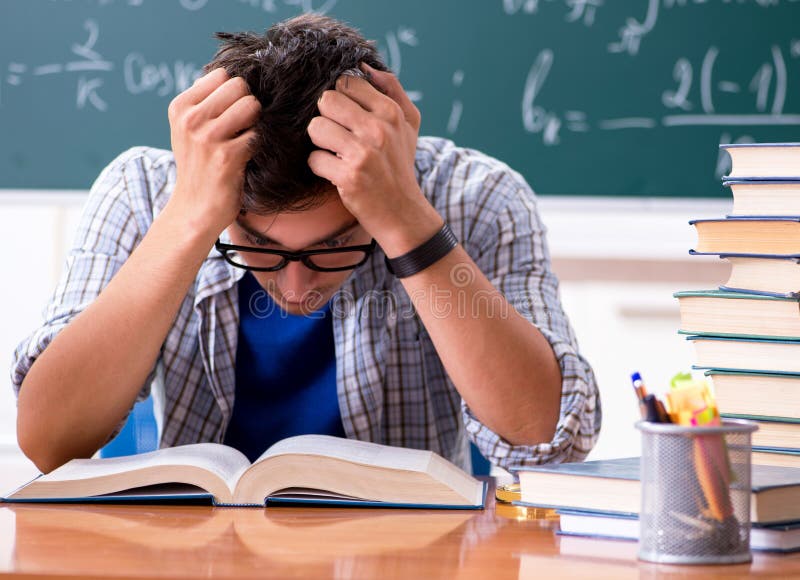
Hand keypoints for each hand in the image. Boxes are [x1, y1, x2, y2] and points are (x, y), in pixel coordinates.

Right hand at [166, 68, 260, 238]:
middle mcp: (191, 119)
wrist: (194, 210)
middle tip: (240, 129)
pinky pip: (258, 135)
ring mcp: (208, 138)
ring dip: (254, 123)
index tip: (228, 115)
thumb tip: (230, 74)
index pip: (222, 75)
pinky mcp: (227, 157)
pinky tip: (246, 158)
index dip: (233, 94)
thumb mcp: (189, 128)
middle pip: (239, 86)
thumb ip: (205, 101)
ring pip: (251, 106)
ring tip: (243, 140)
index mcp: (180, 107)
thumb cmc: (199, 166)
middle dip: (247, 105)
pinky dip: (257, 145)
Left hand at [307, 64, 441, 255]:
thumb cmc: (400, 165)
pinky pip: (314, 159)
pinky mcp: (349, 177)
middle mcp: (377, 129)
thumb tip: (364, 65)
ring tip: (336, 154)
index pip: (346, 83)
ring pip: (316, 128)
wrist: (402, 212)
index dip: (341, 100)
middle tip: (338, 136)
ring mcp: (363, 153)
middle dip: (327, 118)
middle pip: (326, 101)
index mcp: (391, 112)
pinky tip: (335, 174)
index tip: (347, 118)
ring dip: (320, 143)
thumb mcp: (409, 124)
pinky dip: (320, 168)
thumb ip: (392, 89)